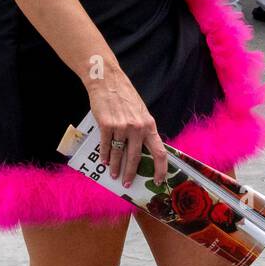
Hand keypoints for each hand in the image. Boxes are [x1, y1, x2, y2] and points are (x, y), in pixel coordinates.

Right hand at [87, 66, 166, 186]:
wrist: (107, 81)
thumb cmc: (125, 96)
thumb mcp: (140, 112)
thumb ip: (142, 130)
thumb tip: (142, 151)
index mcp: (149, 125)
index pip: (160, 152)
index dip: (160, 169)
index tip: (158, 181)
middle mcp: (137, 128)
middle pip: (136, 158)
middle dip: (131, 174)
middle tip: (127, 184)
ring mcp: (121, 127)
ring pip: (119, 154)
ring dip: (116, 167)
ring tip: (114, 175)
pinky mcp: (106, 125)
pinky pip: (106, 146)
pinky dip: (105, 156)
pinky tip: (104, 161)